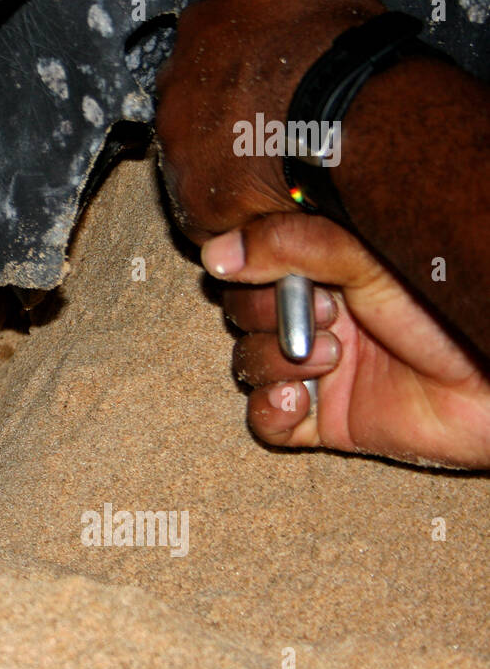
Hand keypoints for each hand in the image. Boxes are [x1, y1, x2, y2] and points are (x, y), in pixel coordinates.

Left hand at [156, 0, 386, 242]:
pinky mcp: (194, 200)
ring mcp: (179, 148)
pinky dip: (232, 213)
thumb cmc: (335, 44)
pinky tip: (268, 198)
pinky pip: (205, 216)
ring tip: (275, 166)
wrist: (352, 108)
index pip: (196, 58)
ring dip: (224, 167)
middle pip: (188, 110)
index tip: (257, 87)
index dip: (229, 76)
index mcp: (195, 34)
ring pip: (193, 163)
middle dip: (221, 120)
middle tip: (269, 127)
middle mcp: (174, 90)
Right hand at [201, 213, 489, 468]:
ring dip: (273, 364)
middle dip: (267, 318)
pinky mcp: (323, 419)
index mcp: (324, 271)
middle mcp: (316, 317)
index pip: (252, 264)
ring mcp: (317, 369)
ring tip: (327, 361)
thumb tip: (219, 253)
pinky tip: (297, 401)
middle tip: (326, 319)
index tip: (275, 275)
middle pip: (241, 315)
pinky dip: (270, 412)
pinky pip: (266, 421)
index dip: (251, 272)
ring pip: (248, 365)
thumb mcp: (367, 261)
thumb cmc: (449, 313)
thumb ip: (293, 246)